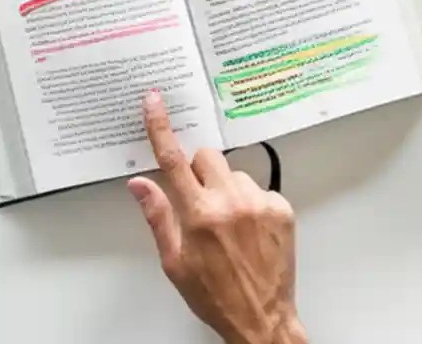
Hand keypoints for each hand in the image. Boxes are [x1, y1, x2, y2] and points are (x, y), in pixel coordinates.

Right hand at [128, 91, 305, 343]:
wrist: (262, 319)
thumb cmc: (215, 296)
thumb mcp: (174, 262)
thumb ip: (157, 216)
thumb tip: (140, 185)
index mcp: (199, 215)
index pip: (173, 160)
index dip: (160, 127)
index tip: (154, 103)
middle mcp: (231, 203)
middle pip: (207, 157)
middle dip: (198, 170)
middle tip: (198, 198)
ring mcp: (260, 204)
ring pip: (233, 172)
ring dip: (225, 186)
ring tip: (228, 222)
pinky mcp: (282, 209)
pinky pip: (259, 187)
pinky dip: (251, 200)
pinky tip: (249, 227)